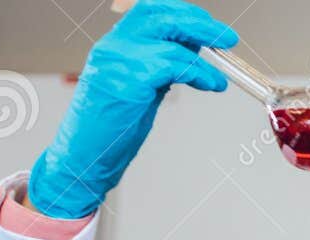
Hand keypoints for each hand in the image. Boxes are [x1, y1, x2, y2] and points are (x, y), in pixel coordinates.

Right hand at [27, 0, 236, 218]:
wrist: (83, 155)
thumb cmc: (111, 127)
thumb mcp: (138, 87)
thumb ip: (159, 66)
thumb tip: (192, 53)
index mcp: (114, 45)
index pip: (149, 10)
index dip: (183, 13)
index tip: (209, 26)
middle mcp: (113, 46)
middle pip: (159, 14)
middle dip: (198, 22)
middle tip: (226, 37)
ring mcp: (118, 61)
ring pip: (170, 41)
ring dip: (205, 60)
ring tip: (220, 79)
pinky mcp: (128, 81)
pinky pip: (173, 66)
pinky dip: (200, 74)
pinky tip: (211, 85)